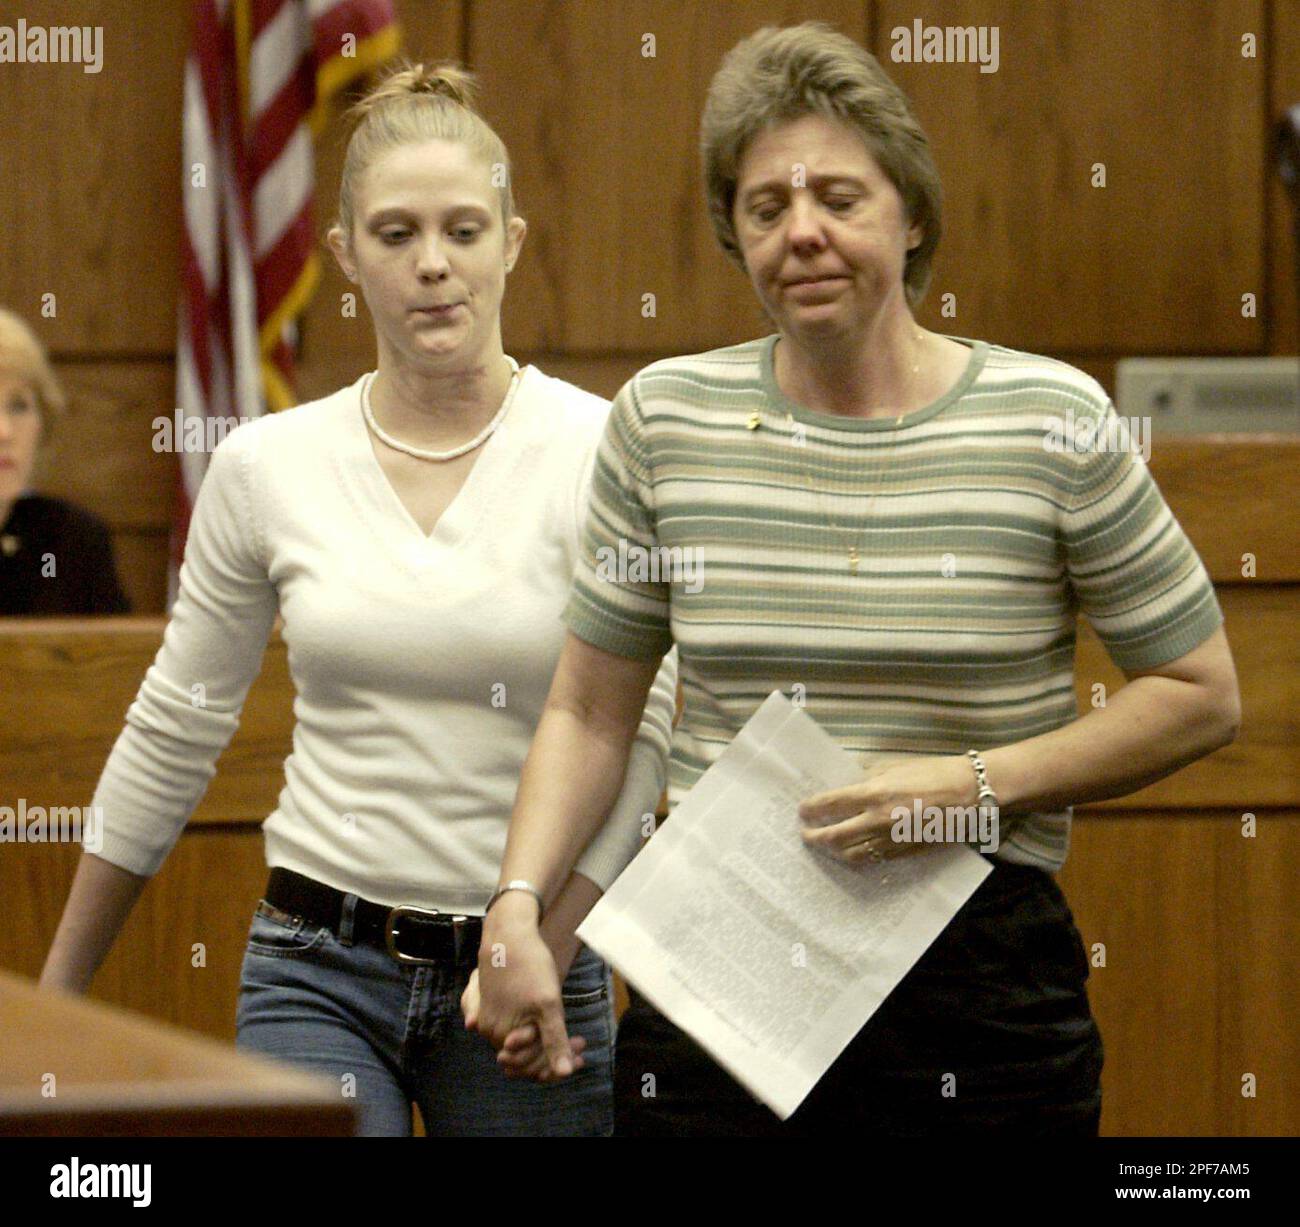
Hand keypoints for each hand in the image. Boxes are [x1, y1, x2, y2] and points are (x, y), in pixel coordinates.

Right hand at [461, 968, 586, 1080]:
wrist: (510, 935)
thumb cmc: (529, 965)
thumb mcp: (549, 1003)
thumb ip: (555, 1040)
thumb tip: (565, 1074)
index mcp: (502, 1035)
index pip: (531, 1068)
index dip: (558, 1065)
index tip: (581, 1056)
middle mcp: (492, 1033)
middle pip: (527, 1059)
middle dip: (555, 1055)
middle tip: (581, 1045)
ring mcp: (492, 1021)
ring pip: (524, 1046)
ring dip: (549, 1044)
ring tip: (575, 1039)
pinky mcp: (496, 1009)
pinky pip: (518, 1031)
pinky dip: (538, 1032)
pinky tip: (556, 1026)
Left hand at [798, 754, 977, 864]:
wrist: (971, 794)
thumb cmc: (934, 773)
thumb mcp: (895, 765)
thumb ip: (868, 776)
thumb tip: (848, 783)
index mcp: (873, 793)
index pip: (829, 805)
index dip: (811, 809)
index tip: (802, 811)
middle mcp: (878, 820)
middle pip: (834, 836)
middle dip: (814, 837)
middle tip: (806, 835)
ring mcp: (891, 840)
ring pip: (851, 854)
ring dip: (833, 852)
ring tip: (826, 847)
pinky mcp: (905, 853)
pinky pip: (874, 860)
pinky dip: (858, 858)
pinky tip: (851, 853)